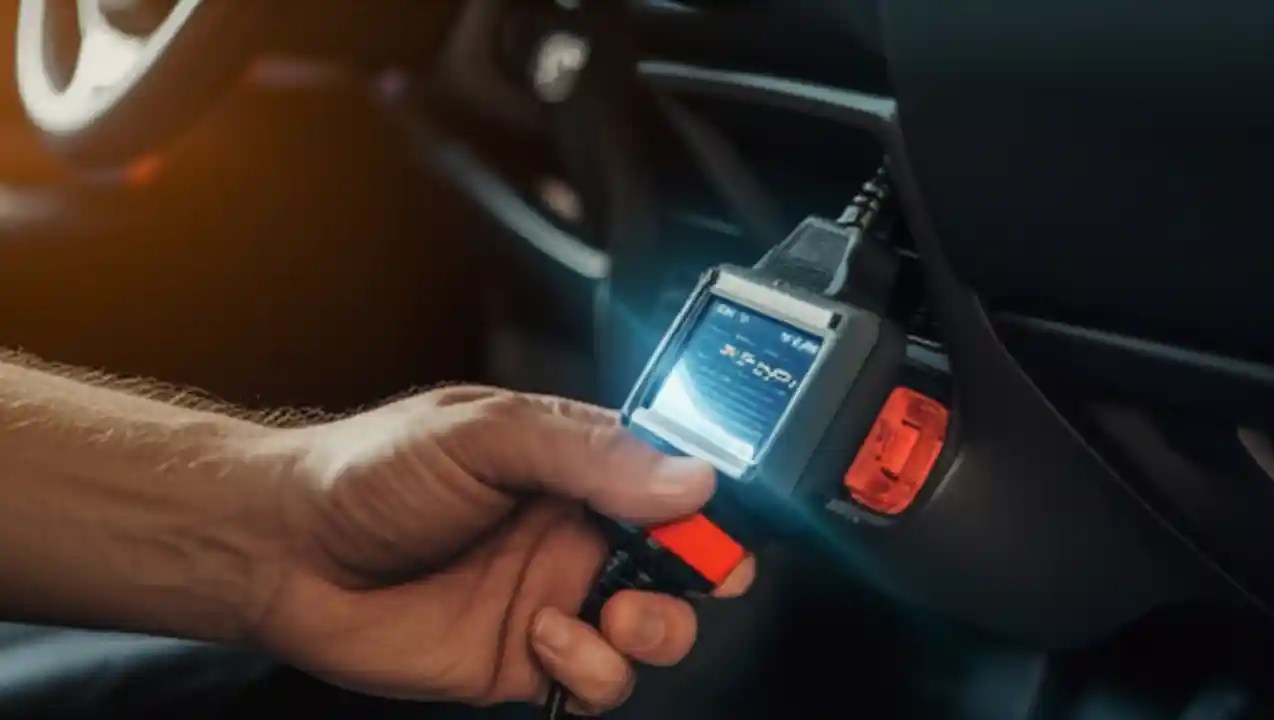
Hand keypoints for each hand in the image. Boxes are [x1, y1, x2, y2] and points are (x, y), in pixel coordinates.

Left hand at [254, 386, 753, 712]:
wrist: (286, 550)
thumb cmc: (373, 471)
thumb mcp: (486, 434)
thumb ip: (589, 454)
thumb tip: (689, 480)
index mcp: (575, 466)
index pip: (673, 484)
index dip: (710, 506)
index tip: (724, 522)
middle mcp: (574, 533)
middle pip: (681, 565)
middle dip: (702, 576)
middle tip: (690, 576)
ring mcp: (553, 598)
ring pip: (652, 631)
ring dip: (654, 630)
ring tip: (611, 612)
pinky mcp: (523, 661)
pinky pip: (596, 681)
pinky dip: (592, 669)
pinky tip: (545, 637)